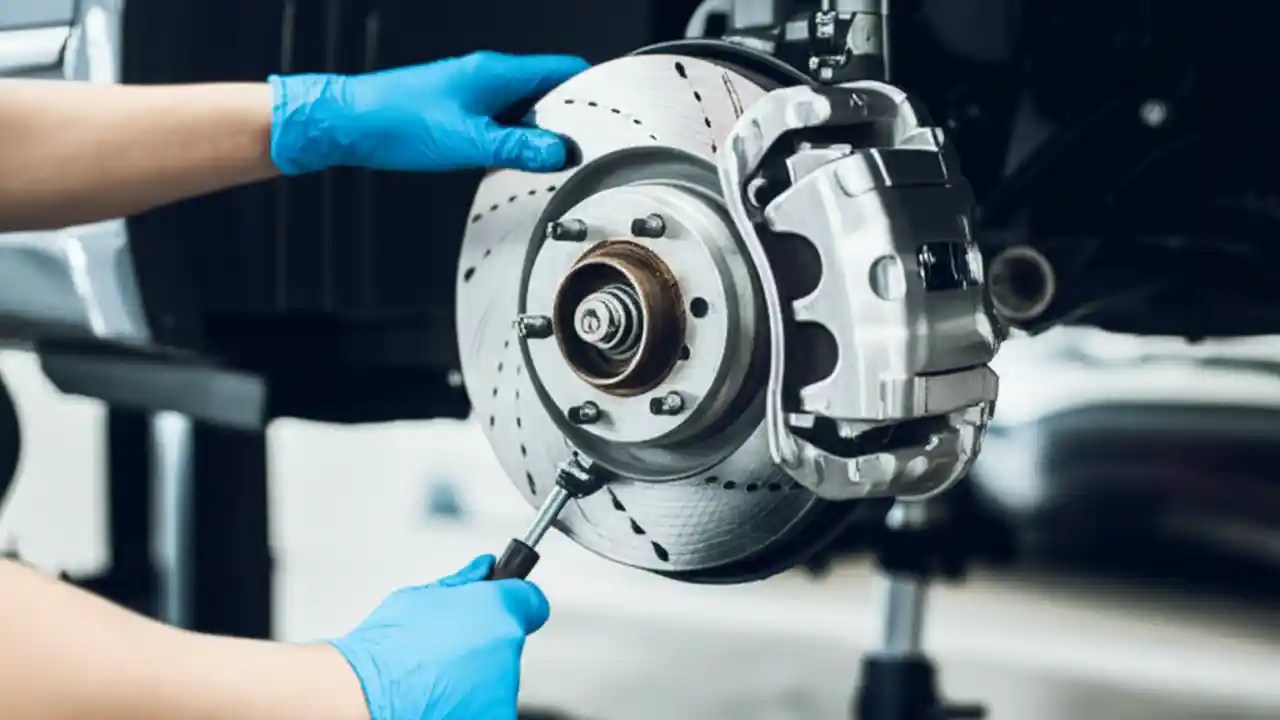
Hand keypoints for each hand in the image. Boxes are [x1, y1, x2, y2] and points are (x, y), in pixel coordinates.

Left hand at [269, 52, 588, 174]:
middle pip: (547, 90)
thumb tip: (561, 152)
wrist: (348, 123)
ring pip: (524, 107)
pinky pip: (501, 119)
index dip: (592, 88)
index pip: (563, 69)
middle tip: (583, 147)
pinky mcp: (458, 108)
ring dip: (540, 131)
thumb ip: (519, 149)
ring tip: (549, 160)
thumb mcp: (469, 142)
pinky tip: (511, 159)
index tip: (610, 111)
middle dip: (569, 117)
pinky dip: (515, 138)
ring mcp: (472, 91)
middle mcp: (488, 76)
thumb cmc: (399, 122)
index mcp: (497, 73)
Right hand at [328, 555, 549, 719]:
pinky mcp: (498, 717)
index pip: (533, 602)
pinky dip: (472, 703)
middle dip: (486, 643)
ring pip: (500, 676)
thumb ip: (464, 583)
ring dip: (478, 676)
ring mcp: (504, 690)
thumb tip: (484, 569)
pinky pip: (492, 704)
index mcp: (499, 612)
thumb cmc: (386, 647)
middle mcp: (509, 650)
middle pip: (510, 641)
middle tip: (449, 650)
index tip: (506, 609)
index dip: (516, 603)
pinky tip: (441, 697)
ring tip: (437, 675)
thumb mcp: (422, 596)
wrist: (363, 693)